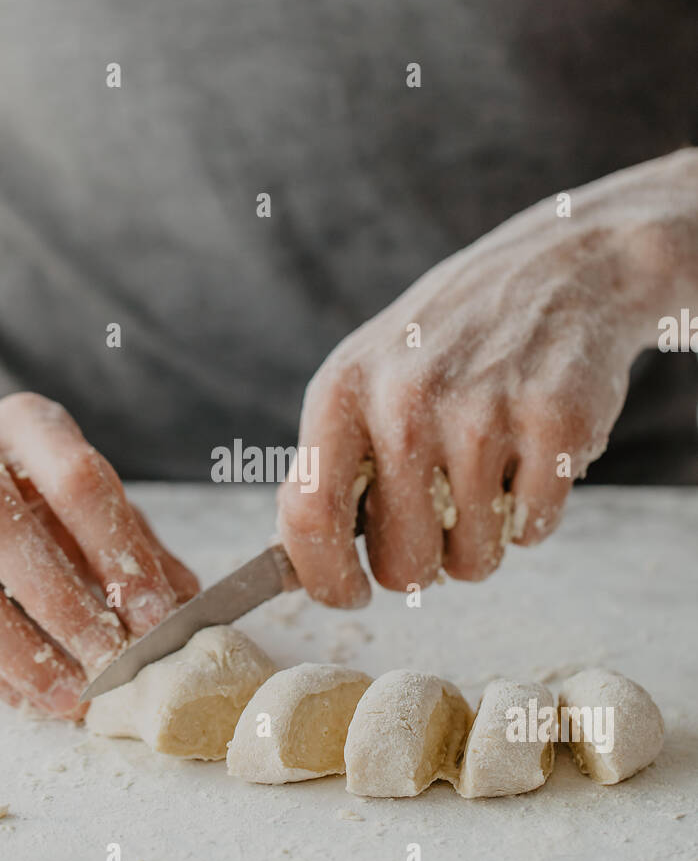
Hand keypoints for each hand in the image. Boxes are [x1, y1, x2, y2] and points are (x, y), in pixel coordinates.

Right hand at [0, 393, 197, 715]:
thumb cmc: (16, 491)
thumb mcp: (76, 495)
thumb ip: (131, 542)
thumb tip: (187, 603)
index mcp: (25, 424)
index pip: (75, 478)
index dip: (118, 550)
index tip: (156, 614)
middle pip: (1, 522)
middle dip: (66, 602)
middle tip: (114, 661)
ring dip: (19, 647)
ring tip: (73, 693)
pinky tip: (30, 696)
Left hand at [277, 159, 687, 606]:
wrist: (563, 266)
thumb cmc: (450, 339)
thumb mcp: (368, 375)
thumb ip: (331, 462)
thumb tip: (297, 561)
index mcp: (342, 391)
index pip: (309, 519)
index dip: (327, 578)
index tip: (350, 593)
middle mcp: (404, 401)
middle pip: (402, 564)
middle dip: (424, 563)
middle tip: (441, 518)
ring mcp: (483, 412)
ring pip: (473, 560)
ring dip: (484, 539)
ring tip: (491, 473)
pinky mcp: (555, 424)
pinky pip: (534, 531)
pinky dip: (536, 513)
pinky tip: (533, 455)